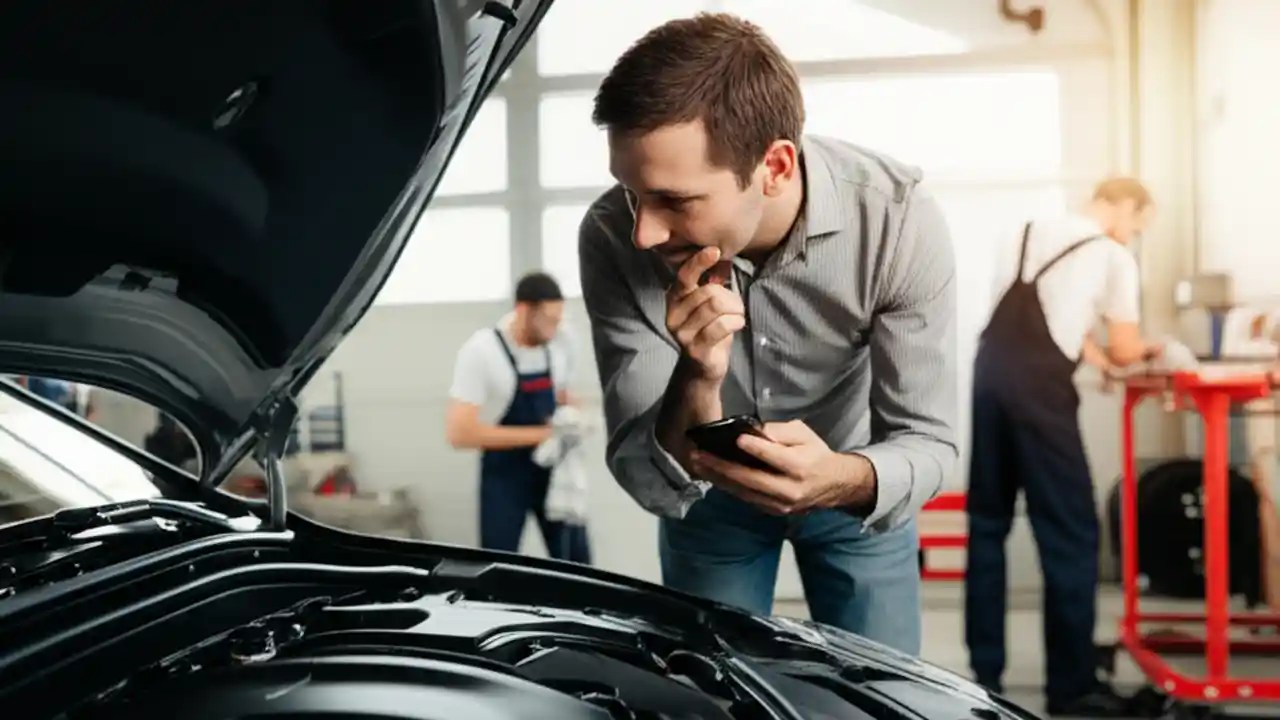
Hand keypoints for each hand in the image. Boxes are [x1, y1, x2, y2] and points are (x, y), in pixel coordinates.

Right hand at [666, 247, 743, 381]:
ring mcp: (682, 333)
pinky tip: (738, 324)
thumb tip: (722, 256)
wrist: (703, 366)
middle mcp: (673, 315)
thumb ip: (710, 284)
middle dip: (730, 297)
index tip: (715, 251)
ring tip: (738, 316)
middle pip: (709, 292)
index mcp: (674, 299)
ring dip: (735, 310)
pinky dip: (736, 322)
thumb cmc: (709, 329)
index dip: (699, 262)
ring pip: (716, 307)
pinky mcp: (695, 349)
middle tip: (736, 306)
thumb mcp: (707, 304)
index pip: (684, 275)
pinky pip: (720, 326)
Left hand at [690, 420, 875, 515]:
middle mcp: (789, 489)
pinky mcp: (772, 511)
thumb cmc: (815, 454)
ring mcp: (780, 504)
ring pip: (744, 492)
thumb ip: (780, 432)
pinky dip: (728, 487)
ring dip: (718, 478)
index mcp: (801, 467)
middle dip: (722, 466)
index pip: (775, 457)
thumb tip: (754, 432)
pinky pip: (746, 498)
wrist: (832, 485)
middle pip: (751, 479)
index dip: (755, 448)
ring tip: (698, 464)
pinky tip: (712, 475)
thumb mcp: (804, 434)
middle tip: (698, 455)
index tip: (736, 438)